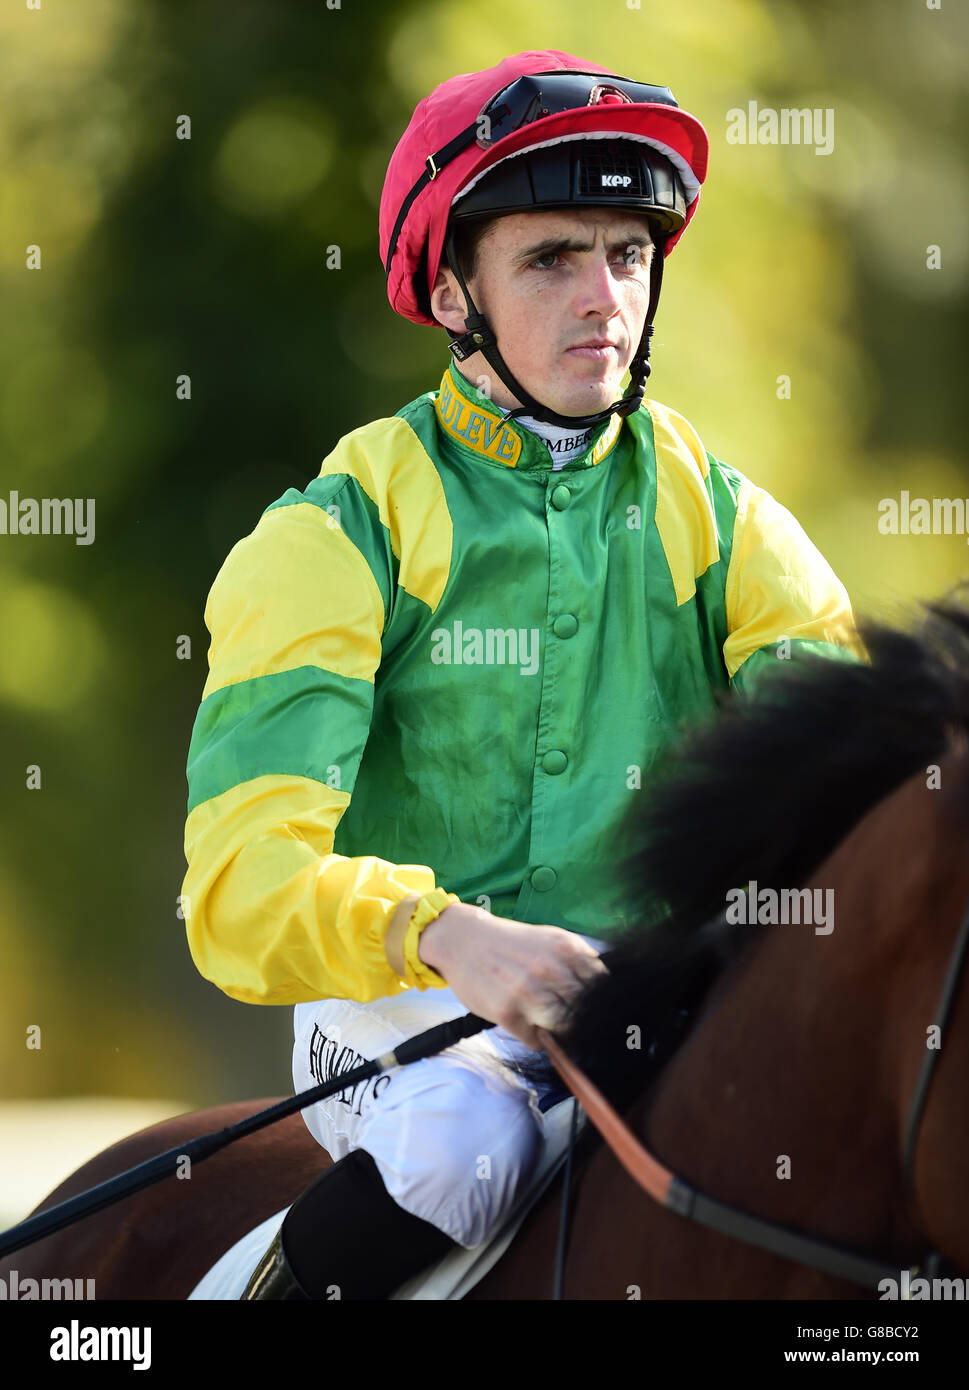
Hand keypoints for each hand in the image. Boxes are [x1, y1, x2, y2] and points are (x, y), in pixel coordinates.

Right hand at [417, 901, 607, 1049]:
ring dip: (559, 1031)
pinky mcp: (506, 1012)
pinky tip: (526, 1023)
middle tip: (568, 1019)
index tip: (597, 1011)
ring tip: (548, 1022)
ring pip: (564, 1028)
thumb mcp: (551, 940)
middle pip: (586, 1011)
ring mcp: (527, 992)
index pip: (603, 987)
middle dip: (579, 1019)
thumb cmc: (511, 944)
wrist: (463, 939)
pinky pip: (535, 1041)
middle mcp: (550, 969)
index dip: (602, 1003)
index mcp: (567, 948)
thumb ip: (578, 964)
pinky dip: (535, 1038)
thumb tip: (605, 996)